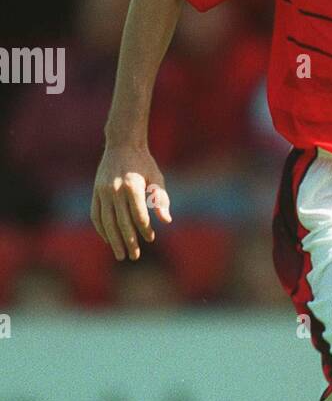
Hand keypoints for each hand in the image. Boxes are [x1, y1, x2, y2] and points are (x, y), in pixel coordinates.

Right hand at [90, 146, 171, 261]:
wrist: (121, 144)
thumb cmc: (144, 162)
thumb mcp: (157, 177)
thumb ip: (162, 199)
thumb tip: (166, 221)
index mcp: (132, 185)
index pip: (138, 215)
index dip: (145, 229)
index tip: (151, 239)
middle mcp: (115, 189)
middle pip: (122, 222)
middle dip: (128, 241)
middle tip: (134, 256)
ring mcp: (102, 191)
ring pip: (107, 221)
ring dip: (113, 240)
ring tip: (120, 255)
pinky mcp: (95, 192)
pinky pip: (96, 215)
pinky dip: (101, 229)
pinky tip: (108, 240)